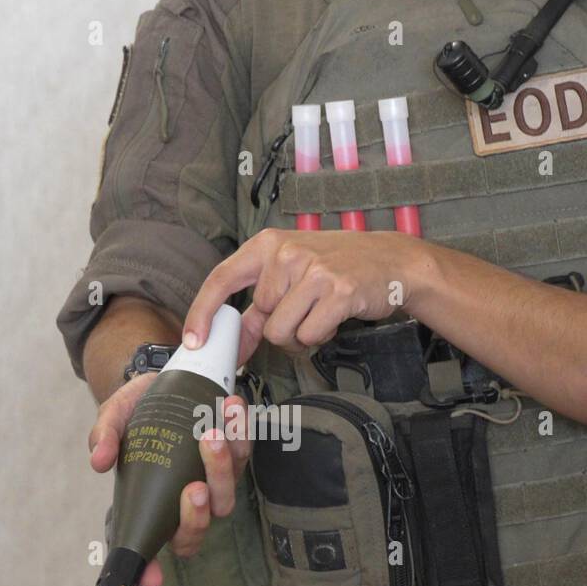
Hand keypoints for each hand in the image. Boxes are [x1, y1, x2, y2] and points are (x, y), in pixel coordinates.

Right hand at [89, 376, 252, 585]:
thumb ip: (105, 438)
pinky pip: (244, 450)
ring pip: (226, 492)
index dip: (151, 568)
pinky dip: (240, 429)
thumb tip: (99, 461)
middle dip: (198, 511)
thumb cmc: (136, 413)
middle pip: (199, 525)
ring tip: (211, 433)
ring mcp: (214, 480)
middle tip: (193, 486)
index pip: (152, 546)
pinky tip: (230, 406)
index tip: (153, 578)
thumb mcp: (114, 420)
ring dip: (222, 466)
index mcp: (153, 505)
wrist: (162, 382)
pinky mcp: (235, 454)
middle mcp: (187, 501)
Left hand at [182, 228, 438, 359]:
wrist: (392, 261)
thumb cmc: (337, 267)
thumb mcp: (292, 272)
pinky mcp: (338, 291)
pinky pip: (310, 336)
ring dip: (301, 335)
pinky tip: (335, 318)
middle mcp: (286, 252)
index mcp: (267, 244)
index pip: (221, 280)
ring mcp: (313, 271)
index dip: (202, 313)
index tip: (194, 341)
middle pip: (260, 319)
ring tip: (321, 313)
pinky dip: (320, 337)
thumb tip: (230, 340)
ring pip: (281, 333)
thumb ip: (259, 303)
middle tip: (306, 310)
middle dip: (280, 327)